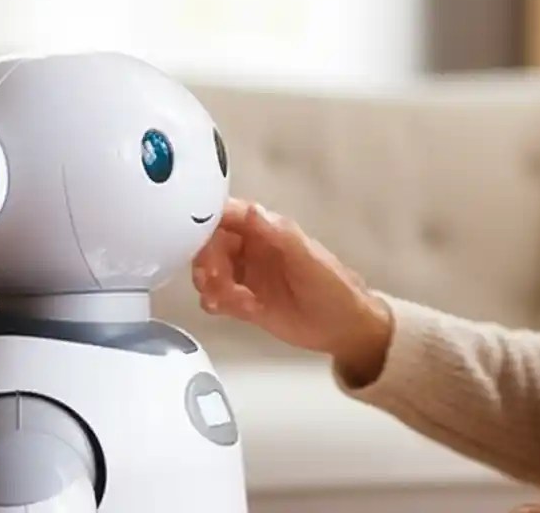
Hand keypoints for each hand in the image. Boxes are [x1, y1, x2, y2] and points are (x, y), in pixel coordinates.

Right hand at [192, 197, 394, 383]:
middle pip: (212, 243)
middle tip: (209, 277)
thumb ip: (280, 235)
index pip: (229, 215)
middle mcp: (254, 250)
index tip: (194, 234)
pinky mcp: (244, 302)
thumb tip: (252, 210)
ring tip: (220, 299)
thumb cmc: (334, 288)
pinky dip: (215, 302)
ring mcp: (248, 276)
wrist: (345, 330)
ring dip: (208, 282)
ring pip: (211, 271)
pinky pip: (218, 297)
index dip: (209, 220)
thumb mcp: (309, 259)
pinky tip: (227, 309)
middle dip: (205, 258)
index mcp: (268, 231)